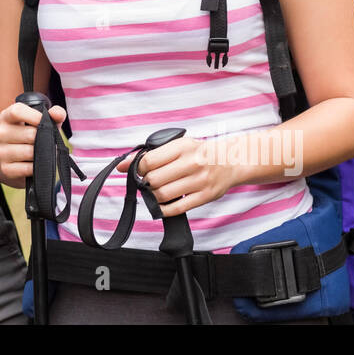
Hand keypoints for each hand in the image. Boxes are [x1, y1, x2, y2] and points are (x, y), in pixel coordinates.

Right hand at [0, 101, 67, 186]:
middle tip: (48, 142)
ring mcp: (1, 151)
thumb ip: (55, 114)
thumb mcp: (43, 121)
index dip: (35, 116)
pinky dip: (36, 167)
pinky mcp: (5, 168)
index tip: (46, 122)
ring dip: (41, 154)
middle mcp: (0, 133)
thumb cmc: (33, 134)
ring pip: (29, 152)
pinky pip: (27, 168)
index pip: (17, 112)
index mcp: (7, 116)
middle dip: (43, 139)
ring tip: (42, 152)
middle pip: (29, 134)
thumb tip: (58, 114)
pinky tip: (36, 163)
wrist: (18, 157)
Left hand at [116, 135, 234, 217]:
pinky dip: (163, 209)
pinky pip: (177, 208)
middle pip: (154, 180)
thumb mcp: (178, 145)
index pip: (149, 160)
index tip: (135, 171)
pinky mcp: (205, 196)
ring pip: (163, 195)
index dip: (136, 168)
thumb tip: (123, 164)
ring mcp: (199, 181)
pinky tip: (161, 205)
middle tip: (147, 182)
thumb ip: (153, 153)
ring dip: (153, 196)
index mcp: (183, 147)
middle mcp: (192, 163)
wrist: (231, 161)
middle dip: (145, 183)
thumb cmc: (200, 153)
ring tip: (155, 191)